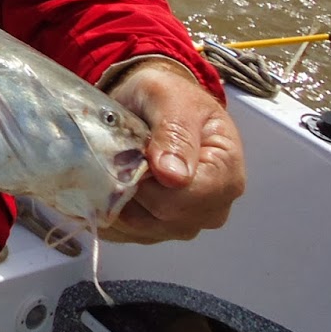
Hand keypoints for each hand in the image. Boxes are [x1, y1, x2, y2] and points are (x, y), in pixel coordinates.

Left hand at [101, 60, 245, 243]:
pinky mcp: (163, 227)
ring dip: (119, 203)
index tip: (131, 154)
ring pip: (145, 231)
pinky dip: (110, 214)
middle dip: (133, 190)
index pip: (190, 197)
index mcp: (227, 169)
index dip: (153, 182)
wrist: (153, 104)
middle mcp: (214, 203)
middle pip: (168, 218)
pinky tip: (103, 187)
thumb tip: (174, 177)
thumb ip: (174, 131)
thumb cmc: (166, 96)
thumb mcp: (168, 96)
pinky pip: (130, 235)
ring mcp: (189, 219)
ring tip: (110, 168)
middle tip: (116, 157)